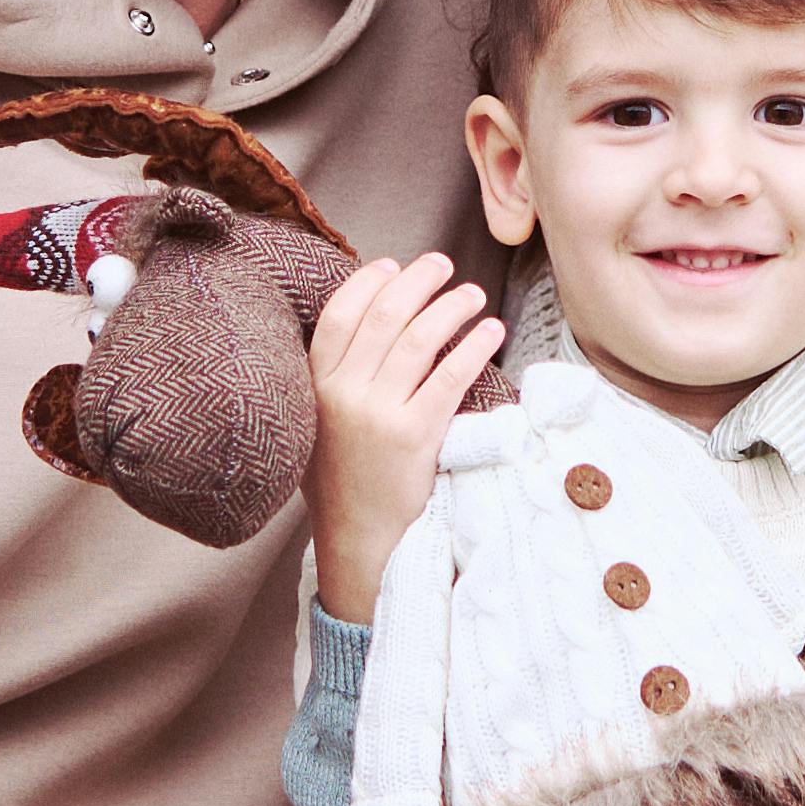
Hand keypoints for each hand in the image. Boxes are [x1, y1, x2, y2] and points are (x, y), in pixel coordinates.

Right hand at [305, 253, 499, 610]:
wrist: (356, 541)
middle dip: (418, 280)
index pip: (339, 313)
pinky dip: (474, 346)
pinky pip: (450, 376)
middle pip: (385, 315)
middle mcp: (342, 393)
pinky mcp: (414, 437)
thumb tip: (372, 319)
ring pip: (420, 338)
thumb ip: (335, 376)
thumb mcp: (318, 421)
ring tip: (472, 295)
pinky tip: (490, 331)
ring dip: (451, 306)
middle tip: (442, 265)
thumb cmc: (342, 478)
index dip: (369, 282)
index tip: (393, 264)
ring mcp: (377, 414)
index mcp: (314, 385)